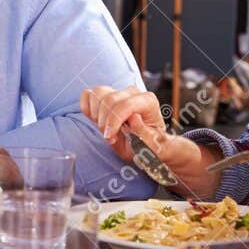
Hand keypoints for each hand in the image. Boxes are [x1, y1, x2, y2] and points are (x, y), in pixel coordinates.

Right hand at [79, 84, 216, 195]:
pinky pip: (90, 96)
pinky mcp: (109, 101)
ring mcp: (122, 96)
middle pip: (108, 96)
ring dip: (97, 114)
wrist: (157, 153)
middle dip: (105, 120)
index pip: (127, 102)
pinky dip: (89, 108)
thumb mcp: (158, 154)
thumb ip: (147, 139)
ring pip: (98, 93)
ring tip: (107, 132)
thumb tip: (134, 122)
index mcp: (150, 104)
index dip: (116, 118)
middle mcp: (136, 95)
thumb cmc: (160, 154)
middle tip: (111, 139)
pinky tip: (98, 123)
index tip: (110, 137)